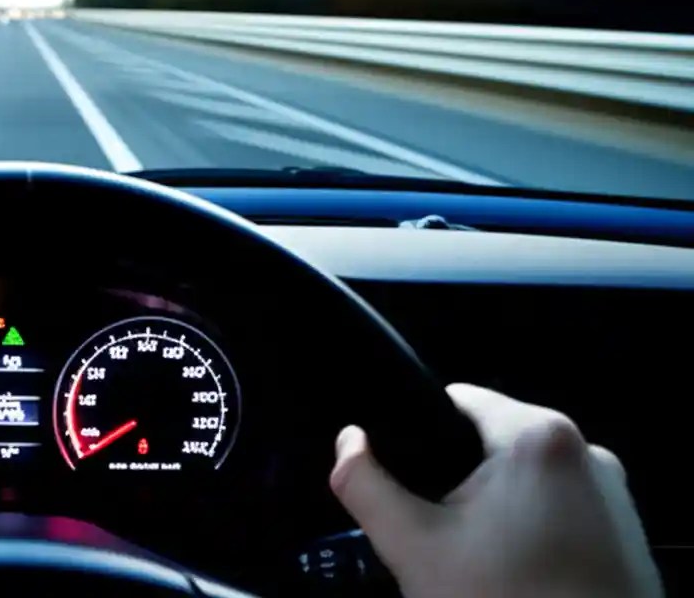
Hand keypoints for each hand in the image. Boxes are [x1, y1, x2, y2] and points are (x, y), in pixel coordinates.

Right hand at [330, 384, 661, 597]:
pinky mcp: (627, 528)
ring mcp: (614, 491)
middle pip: (490, 442)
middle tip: (444, 537)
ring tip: (482, 562)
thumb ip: (366, 485)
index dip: (420, 438)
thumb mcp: (415, 549)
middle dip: (459, 481)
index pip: (456, 400)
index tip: (415, 490)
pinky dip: (533, 529)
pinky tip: (520, 574)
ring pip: (525, 478)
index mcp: (536, 434)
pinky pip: (560, 507)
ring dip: (496, 508)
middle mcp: (587, 449)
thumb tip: (347, 441)